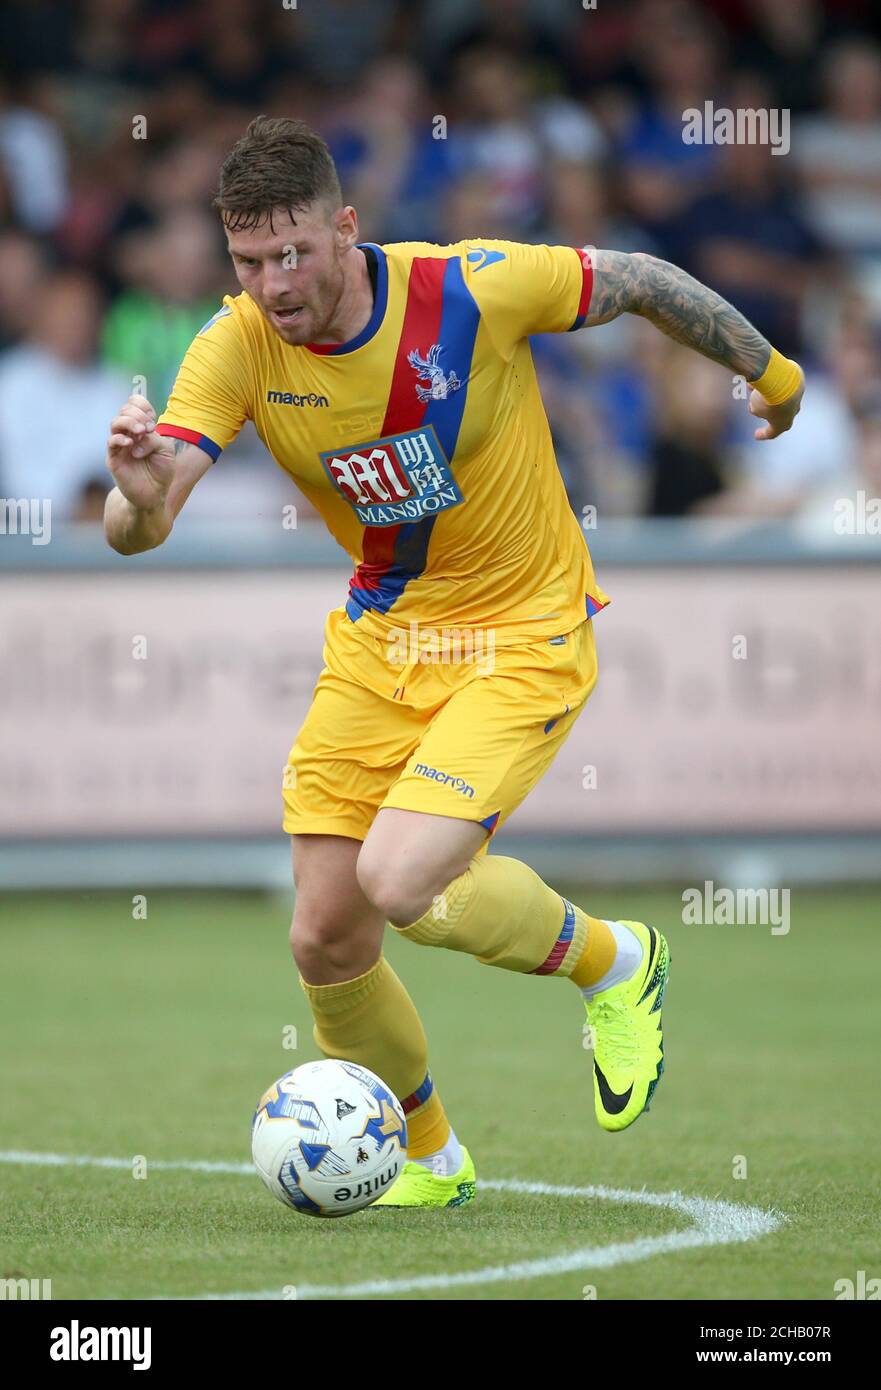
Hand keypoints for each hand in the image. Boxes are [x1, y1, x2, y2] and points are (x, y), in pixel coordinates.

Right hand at [106, 394, 175, 509]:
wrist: (154, 494)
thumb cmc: (161, 470)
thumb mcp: (166, 450)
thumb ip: (155, 439)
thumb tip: (136, 439)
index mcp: (141, 427)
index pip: (134, 403)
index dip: (141, 405)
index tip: (152, 418)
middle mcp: (128, 433)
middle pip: (124, 409)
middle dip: (137, 414)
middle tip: (149, 428)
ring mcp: (119, 445)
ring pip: (116, 422)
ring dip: (129, 422)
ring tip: (141, 431)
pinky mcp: (113, 458)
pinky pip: (111, 442)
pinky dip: (120, 439)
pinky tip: (131, 444)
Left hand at [748, 372, 803, 440]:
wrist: (784, 380)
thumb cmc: (768, 400)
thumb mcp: (756, 407)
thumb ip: (755, 408)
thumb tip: (755, 403)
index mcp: (783, 424)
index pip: (772, 433)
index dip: (763, 434)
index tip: (756, 435)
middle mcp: (792, 412)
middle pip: (779, 415)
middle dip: (768, 413)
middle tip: (761, 412)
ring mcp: (796, 398)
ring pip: (780, 398)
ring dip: (766, 395)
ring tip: (753, 390)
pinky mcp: (798, 384)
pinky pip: (782, 386)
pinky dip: (770, 384)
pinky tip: (758, 380)